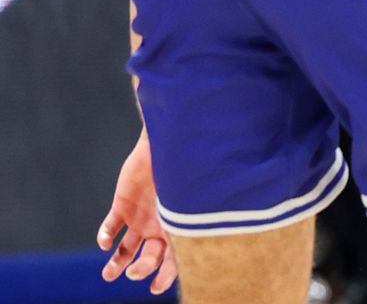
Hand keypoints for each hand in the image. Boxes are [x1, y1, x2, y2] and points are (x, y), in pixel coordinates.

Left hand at [98, 130, 176, 294]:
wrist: (169, 143)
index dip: (165, 276)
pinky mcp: (122, 205)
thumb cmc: (187, 172)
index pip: (173, 260)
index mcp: (179, 228)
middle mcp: (159, 226)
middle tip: (133, 274)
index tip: (155, 288)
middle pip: (148, 257)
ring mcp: (140, 217)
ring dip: (117, 263)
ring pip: (126, 248)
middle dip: (141, 269)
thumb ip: (190, 226)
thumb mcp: (191, 203)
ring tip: (108, 275)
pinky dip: (105, 236)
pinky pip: (111, 226)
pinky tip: (103, 242)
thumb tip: (197, 252)